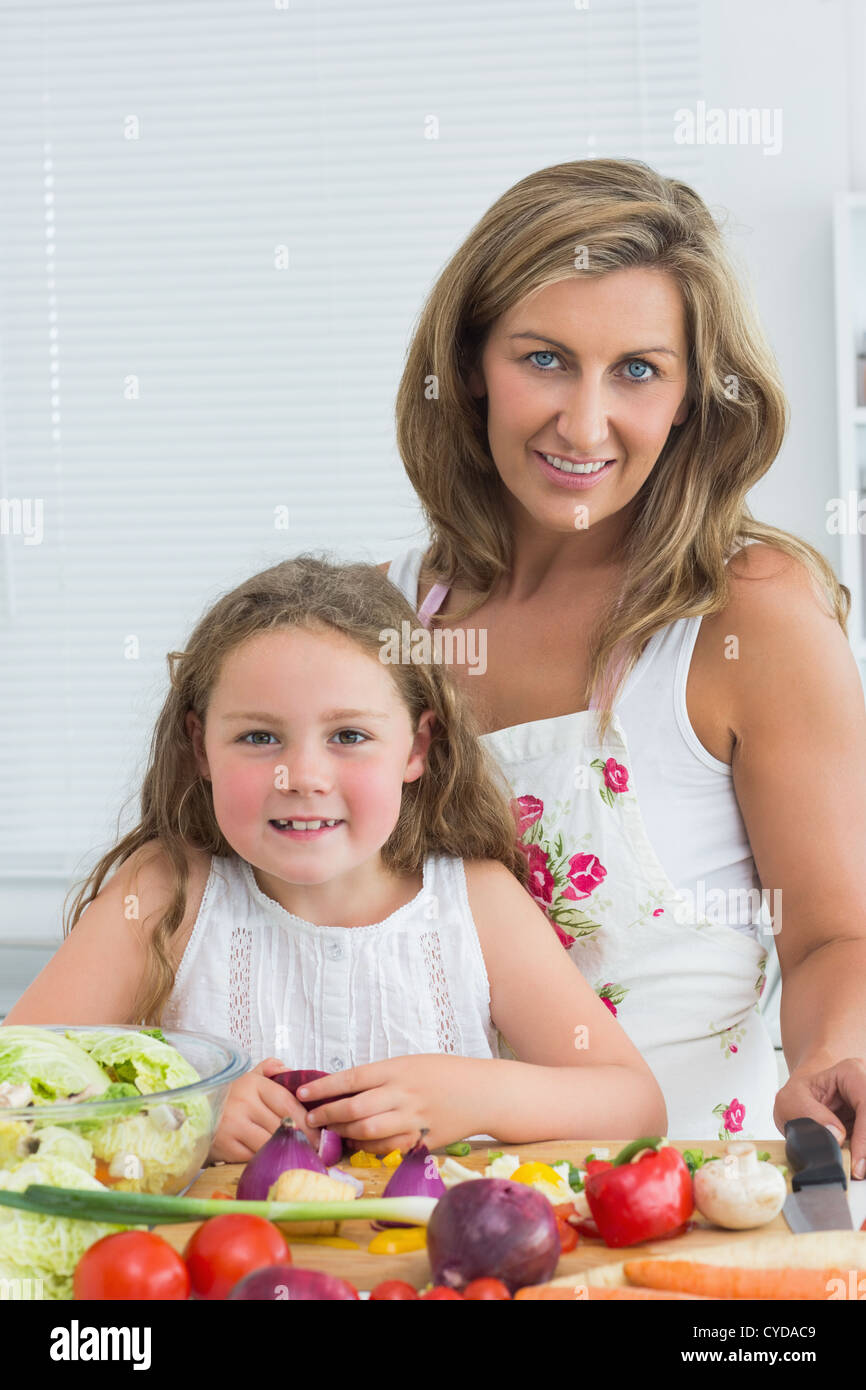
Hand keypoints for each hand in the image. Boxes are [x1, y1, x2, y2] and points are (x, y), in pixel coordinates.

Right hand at [208, 1057, 320, 1163]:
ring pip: (270, 1141)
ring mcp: (233, 1124)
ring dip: (286, 1151)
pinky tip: (275, 1162)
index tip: (319, 1132)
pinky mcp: (226, 1146)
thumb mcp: (246, 1078)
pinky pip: (254, 1156)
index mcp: (253, 1084)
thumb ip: (268, 1069)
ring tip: (300, 1156)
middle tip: (316, 1149)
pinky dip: (266, 1159)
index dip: (306, 1119)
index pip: (287, 1102)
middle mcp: (243, 1102)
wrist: (193, 1114)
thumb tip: (287, 1068)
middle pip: (281, 1124)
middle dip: (301, 1138)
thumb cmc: (228, 1098)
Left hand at [295, 1054, 486, 1155]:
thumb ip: (381, 1078)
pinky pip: (388, 1148)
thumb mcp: (411, 1064)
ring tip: (331, 1133)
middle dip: (327, 1114)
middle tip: (310, 1119)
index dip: (323, 1087)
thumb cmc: (444, 1074)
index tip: (302, 1092)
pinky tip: (359, 1144)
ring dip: (345, 1133)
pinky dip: (369, 1148)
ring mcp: (413, 1119)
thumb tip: (346, 1090)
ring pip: (368, 1130)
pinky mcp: (422, 1140)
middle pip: (355, 1107)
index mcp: (397, 1069)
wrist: (482, 1092)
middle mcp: (403, 1093)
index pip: (351, 1078)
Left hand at [774, 1057, 865, 1179]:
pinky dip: (862, 1156)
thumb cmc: (800, 1095)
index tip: (858, 1163)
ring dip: (864, 1154)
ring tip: (853, 1167)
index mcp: (850, 1073)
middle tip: (857, 1171)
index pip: (865, 1104)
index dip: (865, 1138)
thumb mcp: (790, 1100)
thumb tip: (836, 1135)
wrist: (807, 1097)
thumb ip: (808, 1113)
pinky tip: (855, 1163)